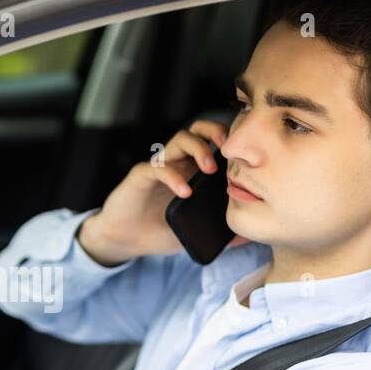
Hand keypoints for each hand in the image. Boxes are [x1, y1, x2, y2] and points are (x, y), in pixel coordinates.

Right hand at [79, 119, 240, 264]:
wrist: (126, 239)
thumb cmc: (159, 230)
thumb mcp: (194, 230)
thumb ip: (218, 231)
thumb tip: (244, 236)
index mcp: (192, 170)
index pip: (211, 141)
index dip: (229, 141)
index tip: (245, 156)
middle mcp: (177, 162)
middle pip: (197, 130)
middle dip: (215, 132)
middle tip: (228, 151)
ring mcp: (159, 167)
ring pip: (179, 140)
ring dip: (198, 149)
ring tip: (210, 169)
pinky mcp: (141, 176)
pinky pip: (158, 168)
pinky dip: (174, 177)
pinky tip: (185, 192)